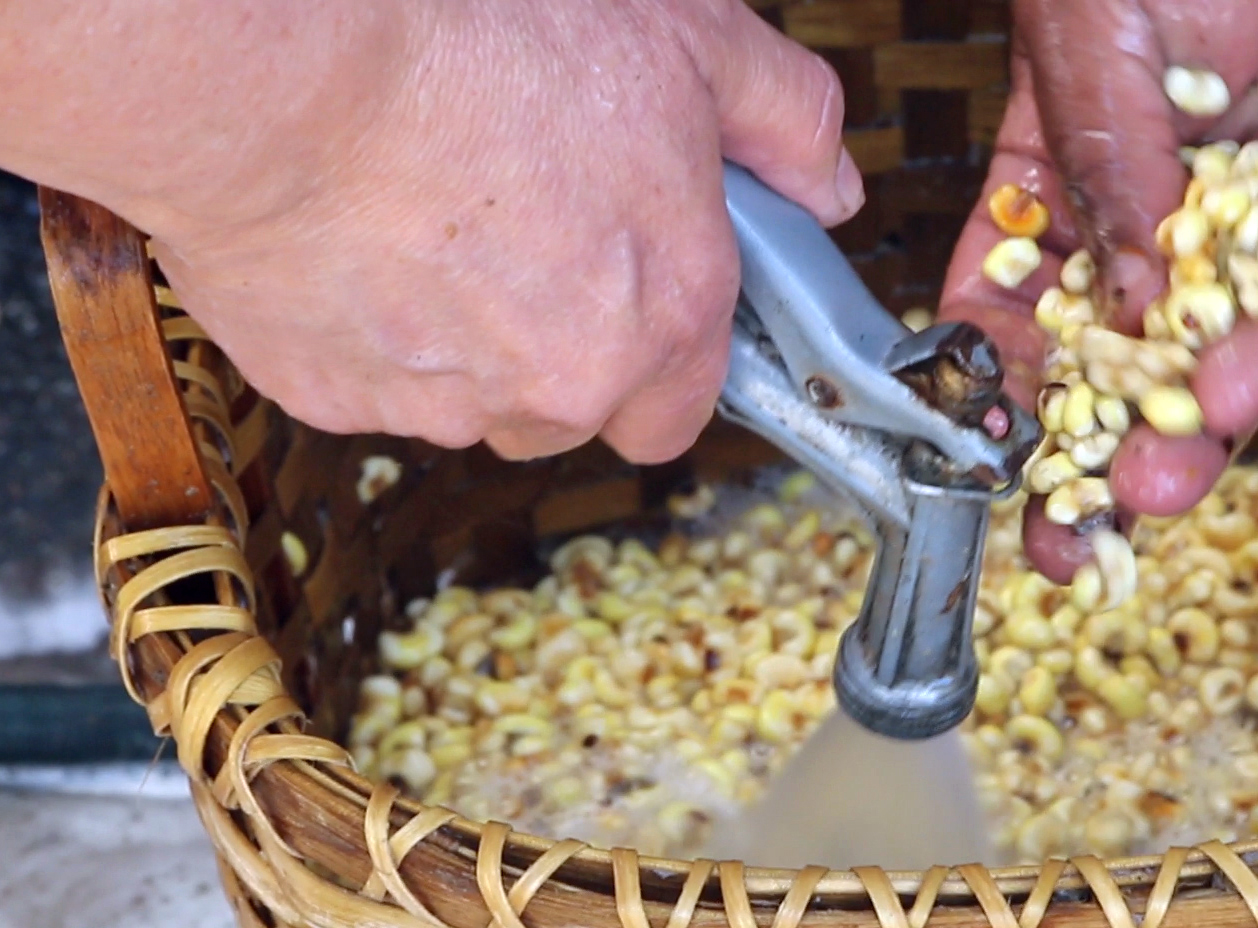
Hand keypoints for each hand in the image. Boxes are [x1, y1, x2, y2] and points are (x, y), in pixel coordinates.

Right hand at [144, 0, 861, 462]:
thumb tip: (831, 184)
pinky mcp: (334, 398)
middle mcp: (566, 386)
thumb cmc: (480, 41)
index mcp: (665, 317)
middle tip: (528, 231)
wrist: (281, 68)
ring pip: (474, 403)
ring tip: (435, 214)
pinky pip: (372, 381)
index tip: (634, 295)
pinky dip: (371, 327)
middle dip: (565, 346)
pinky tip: (362, 232)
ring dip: (467, 340)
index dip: (663, 354)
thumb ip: (787, 122)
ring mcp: (445, 404)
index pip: (685, 409)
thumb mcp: (690, 40)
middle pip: (579, 412)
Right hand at [939, 0, 1257, 579]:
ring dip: (1181, 430)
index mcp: (1073, 161)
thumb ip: (1095, 164)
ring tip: (1144, 499)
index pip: (1016, 292)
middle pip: (1117, 351)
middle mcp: (1169, 203)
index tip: (972, 458)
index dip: (991, 378)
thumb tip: (1114, 301)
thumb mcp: (1093, 34)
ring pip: (1222, 346)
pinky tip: (1225, 395)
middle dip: (1086, 451)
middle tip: (1056, 540)